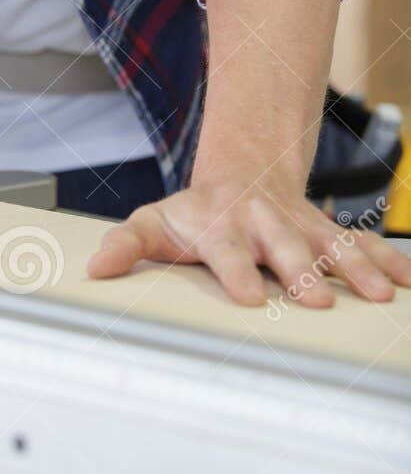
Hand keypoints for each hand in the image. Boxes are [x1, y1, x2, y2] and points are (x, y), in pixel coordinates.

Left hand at [85, 178, 410, 307]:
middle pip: (284, 245)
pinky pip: (361, 242)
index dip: (235, 270)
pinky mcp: (328, 230)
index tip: (248, 297)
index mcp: (219, 223)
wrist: (241, 174)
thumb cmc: (195, 213)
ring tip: (378, 294)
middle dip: (301, 270)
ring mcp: (299, 223)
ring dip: (355, 266)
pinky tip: (406, 281)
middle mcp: (263, 220)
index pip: (225, 248)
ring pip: (330, 241)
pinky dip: (387, 259)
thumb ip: (127, 246)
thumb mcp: (154, 224)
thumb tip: (94, 269)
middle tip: (317, 300)